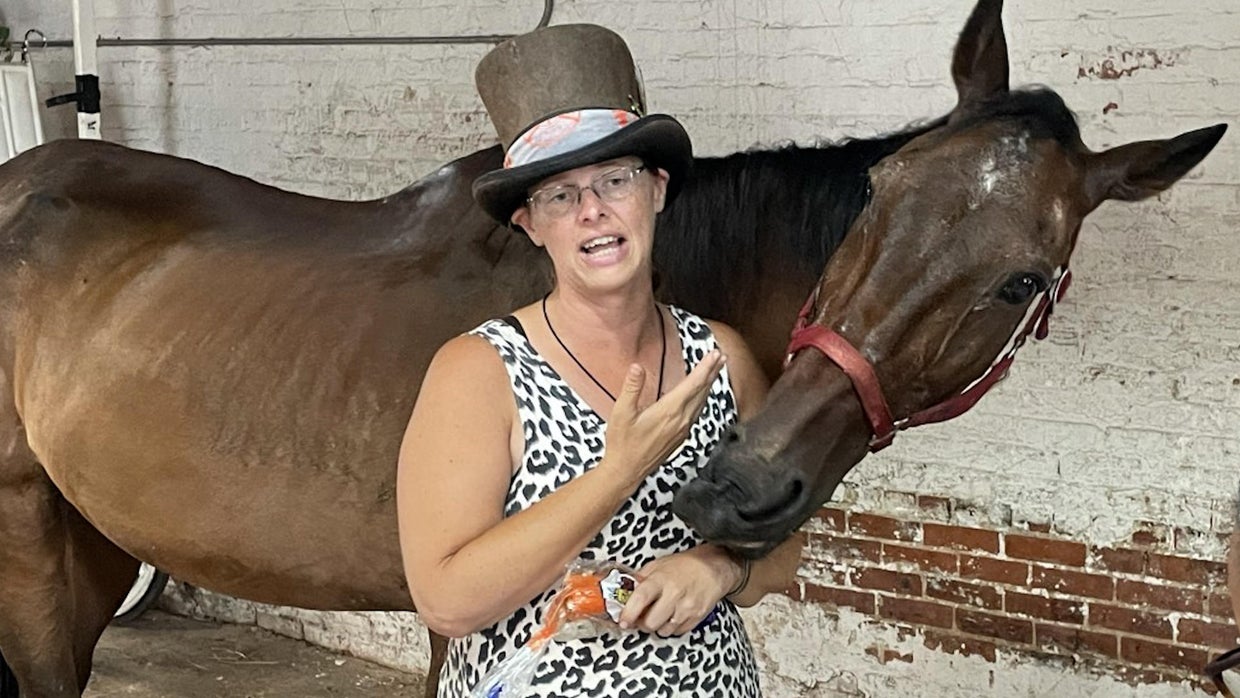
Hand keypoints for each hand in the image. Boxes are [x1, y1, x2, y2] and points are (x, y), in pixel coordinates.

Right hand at [601, 350, 724, 488]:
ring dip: (709, 385)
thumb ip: (632, 388)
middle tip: (722, 356)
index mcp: (669, 411)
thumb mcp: (621, 412)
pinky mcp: (681, 437)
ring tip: (715, 371)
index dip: (705, 367)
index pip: (693, 384)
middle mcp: (681, 420)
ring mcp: (683, 430)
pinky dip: (702, 399)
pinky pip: (696, 413)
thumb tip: (637, 367)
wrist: (626, 471)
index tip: (714, 353)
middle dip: (712, 372)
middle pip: (702, 391)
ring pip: (701, 402)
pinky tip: (701, 396)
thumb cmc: (622, 442)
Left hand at [617, 545, 742, 636]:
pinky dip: (671, 627)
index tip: (623, 621)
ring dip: (658, 626)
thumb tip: (625, 593)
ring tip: (660, 613)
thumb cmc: (685, 565)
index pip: (641, 598)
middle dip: (643, 623)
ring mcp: (687, 607)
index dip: (629, 612)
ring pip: (664, 631)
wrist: (714, 567)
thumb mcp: (659, 565)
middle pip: (651, 622)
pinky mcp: (697, 617)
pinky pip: (677, 632)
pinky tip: (673, 615)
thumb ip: (641, 579)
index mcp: (661, 579)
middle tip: (642, 617)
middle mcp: (674, 594)